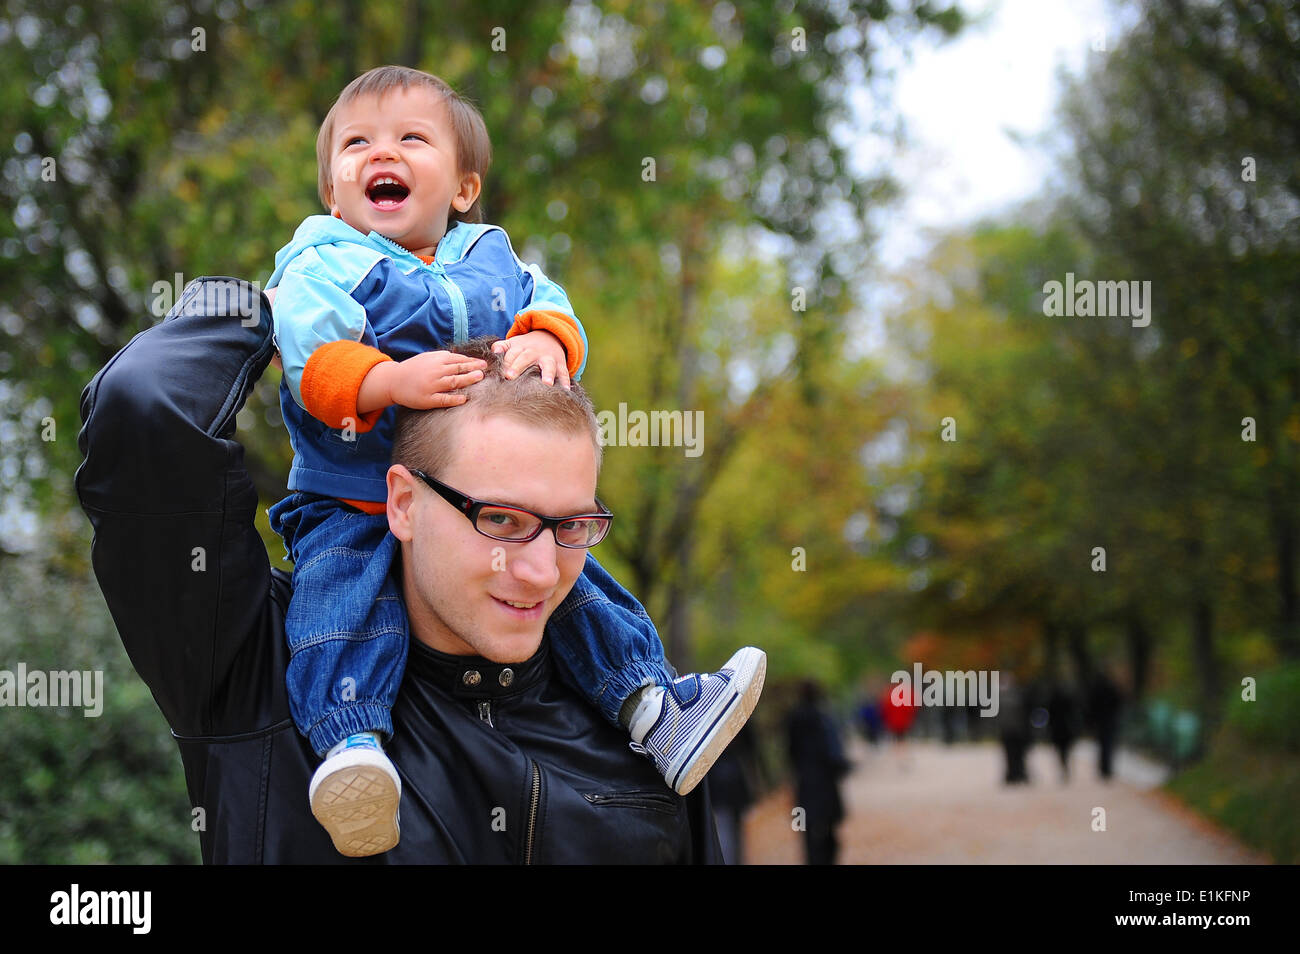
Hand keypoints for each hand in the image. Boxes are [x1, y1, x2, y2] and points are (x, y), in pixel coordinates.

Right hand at [365, 351, 486, 411]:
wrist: (394, 381)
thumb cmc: (414, 369)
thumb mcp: (427, 358)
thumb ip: (443, 357)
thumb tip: (461, 356)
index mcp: (436, 360)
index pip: (458, 359)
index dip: (471, 361)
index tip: (483, 363)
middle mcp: (435, 371)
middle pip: (458, 369)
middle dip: (473, 368)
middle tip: (486, 369)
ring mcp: (431, 385)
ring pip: (453, 382)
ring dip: (467, 379)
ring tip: (479, 378)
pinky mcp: (427, 399)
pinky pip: (443, 399)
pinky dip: (454, 398)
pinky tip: (464, 398)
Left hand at [492, 330, 570, 388]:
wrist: (550, 337)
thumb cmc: (526, 347)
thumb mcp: (514, 343)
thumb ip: (501, 347)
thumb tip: (494, 351)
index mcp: (520, 347)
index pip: (511, 354)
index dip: (505, 362)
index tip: (499, 372)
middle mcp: (534, 352)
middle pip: (525, 358)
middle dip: (518, 366)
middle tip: (510, 376)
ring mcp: (549, 359)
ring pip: (548, 365)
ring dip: (548, 374)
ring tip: (547, 383)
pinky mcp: (560, 365)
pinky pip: (564, 373)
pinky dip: (565, 381)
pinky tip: (565, 390)